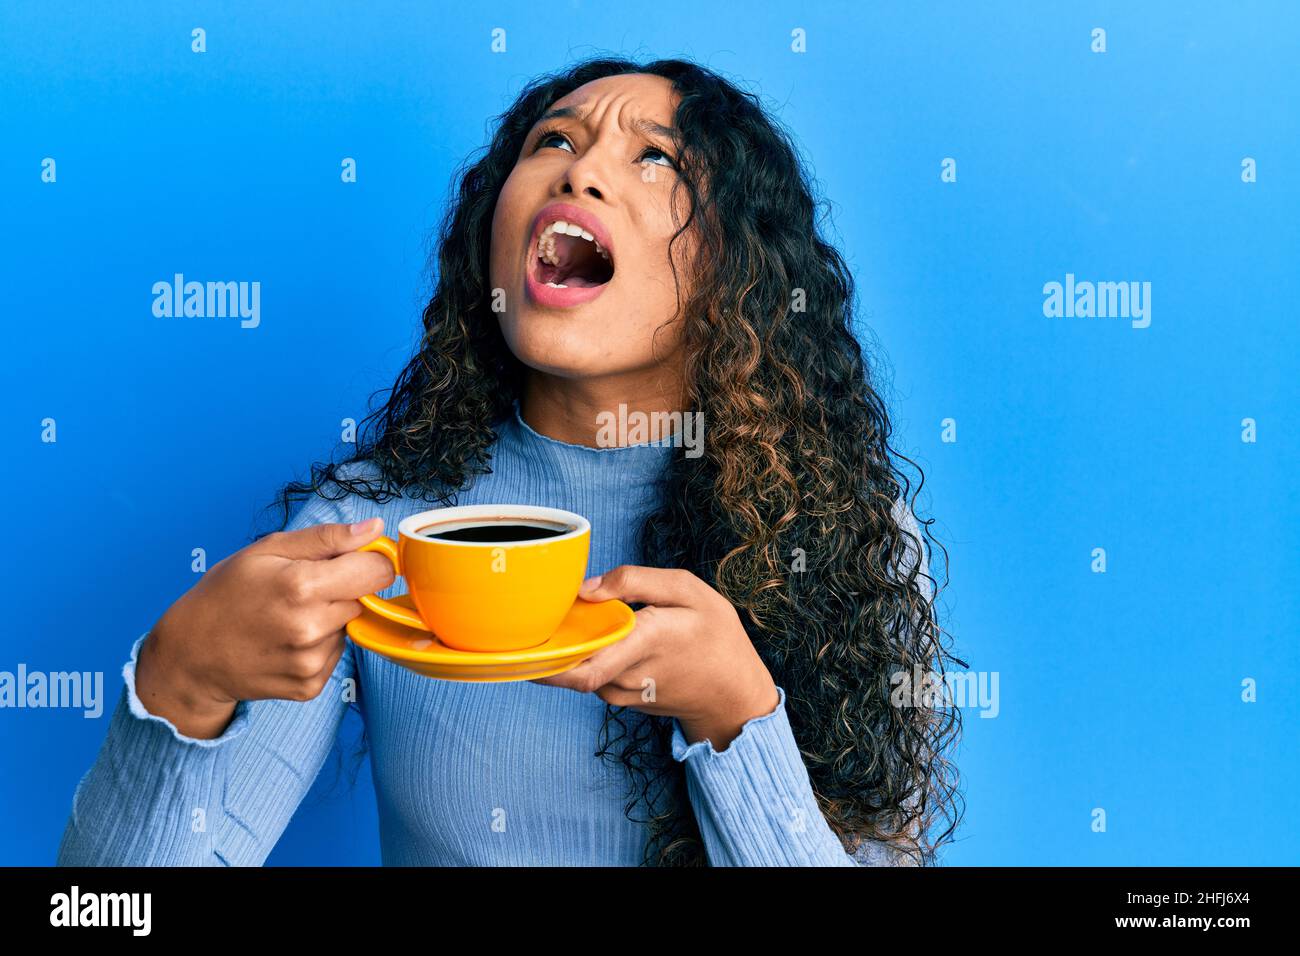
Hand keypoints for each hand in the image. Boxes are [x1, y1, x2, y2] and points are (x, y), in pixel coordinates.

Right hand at [136, 517, 395, 737]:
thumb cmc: (225, 594)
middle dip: (342, 589)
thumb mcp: (267, 550)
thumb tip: (376, 529)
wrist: (189, 655)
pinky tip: (286, 641)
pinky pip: (336, 655)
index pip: (378, 571)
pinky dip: (319, 646)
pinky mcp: (310, 686)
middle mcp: (310, 628)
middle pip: (364, 598)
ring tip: (287, 617)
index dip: (369, 561)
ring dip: (330, 618)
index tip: (351, 561)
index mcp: (301, 586)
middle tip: (300, 590)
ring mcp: (310, 663)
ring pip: (349, 627)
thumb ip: (327, 538)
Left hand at [531, 566, 778, 750]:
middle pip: (571, 667)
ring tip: (582, 619)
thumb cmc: (715, 635)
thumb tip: (586, 588)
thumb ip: (635, 581)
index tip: (526, 630)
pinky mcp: (622, 701)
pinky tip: (604, 637)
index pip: (581, 665)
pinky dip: (590, 656)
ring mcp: (623, 694)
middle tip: (542, 619)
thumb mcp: (688, 590)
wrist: (733, 692)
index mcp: (645, 639)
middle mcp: (628, 674)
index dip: (545, 654)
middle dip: (551, 645)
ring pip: (581, 669)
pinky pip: (593, 676)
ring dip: (573, 647)